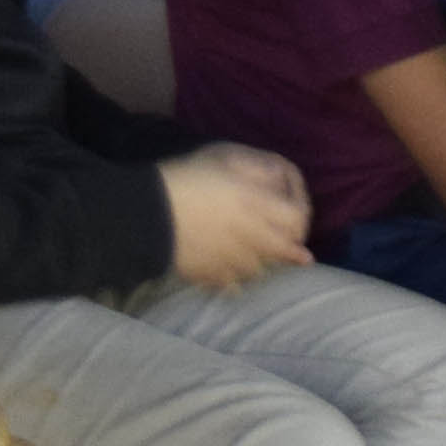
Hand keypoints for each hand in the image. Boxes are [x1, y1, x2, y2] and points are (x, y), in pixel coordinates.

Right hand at [159, 146, 311, 287]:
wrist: (145, 213)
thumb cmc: (185, 180)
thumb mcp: (225, 161)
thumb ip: (258, 170)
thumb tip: (280, 175)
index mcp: (256, 203)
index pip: (298, 218)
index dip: (301, 218)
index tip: (296, 216)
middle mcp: (251, 234)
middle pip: (284, 249)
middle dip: (289, 247)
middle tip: (291, 248)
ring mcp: (230, 259)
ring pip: (259, 269)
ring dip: (262, 263)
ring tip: (256, 258)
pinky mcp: (209, 274)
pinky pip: (231, 284)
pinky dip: (234, 281)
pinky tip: (230, 277)